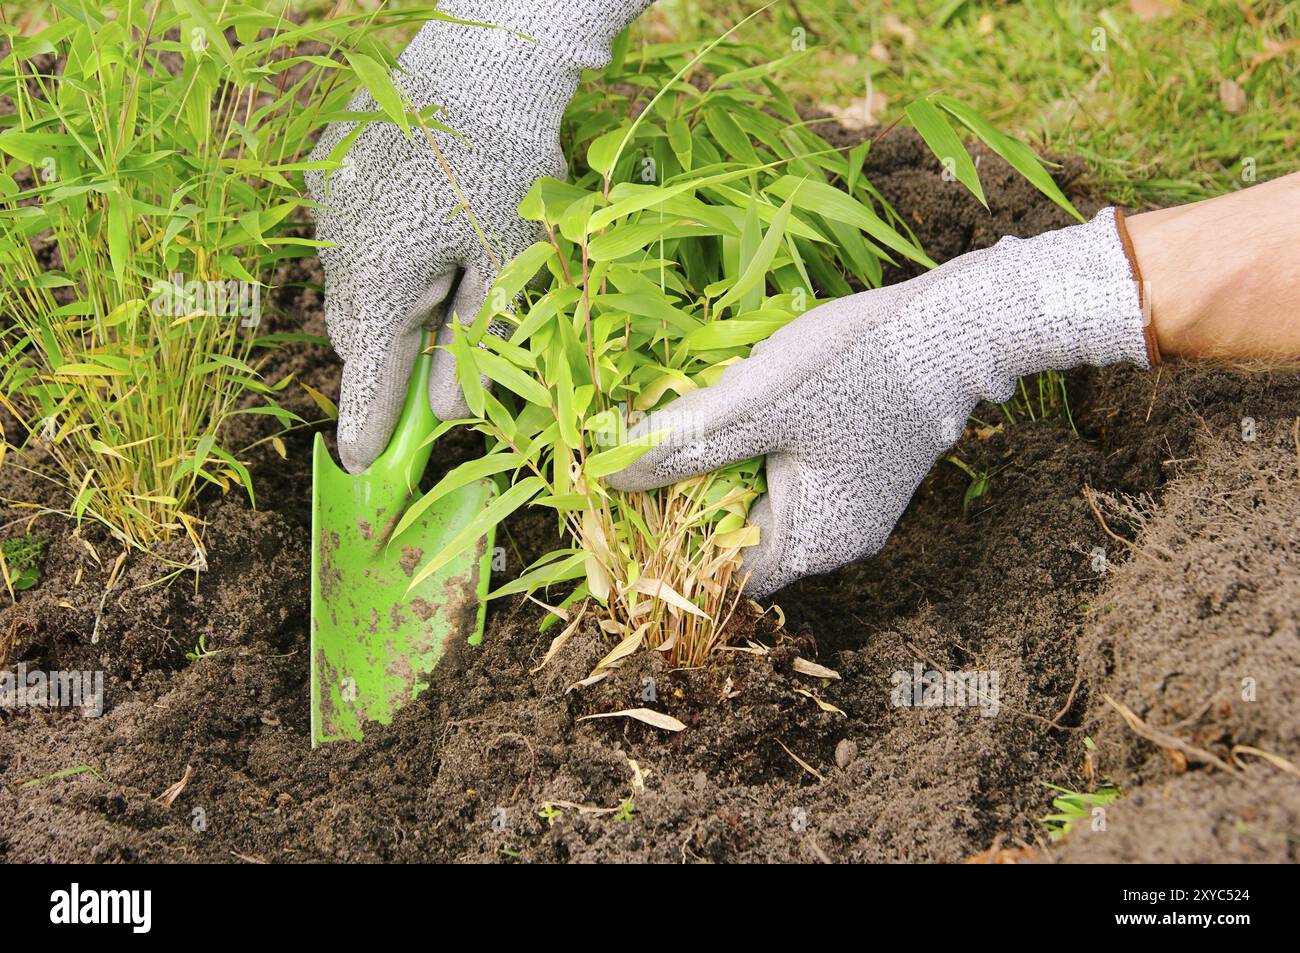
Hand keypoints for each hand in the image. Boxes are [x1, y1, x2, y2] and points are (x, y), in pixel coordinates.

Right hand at [306, 1, 647, 471]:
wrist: (479, 64)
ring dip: (385, 299)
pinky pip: (344, 239)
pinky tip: (418, 218)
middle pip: (356, 334)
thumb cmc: (505, 172)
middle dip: (393, 352)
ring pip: (348, 287)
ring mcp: (324, 208)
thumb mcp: (505, 269)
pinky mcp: (325, 175)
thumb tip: (447, 413)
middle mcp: (338, 247)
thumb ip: (472, 346)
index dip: (367, 425)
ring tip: (441, 261)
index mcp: (382, 279)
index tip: (360, 466)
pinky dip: (375, 251)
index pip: (368, 375)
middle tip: (441, 346)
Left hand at [608, 208, 1151, 595]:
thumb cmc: (856, 366)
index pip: (721, 573)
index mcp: (814, 542)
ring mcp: (856, 508)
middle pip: (742, 540)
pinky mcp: (864, 473)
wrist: (959, 325)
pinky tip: (746, 416)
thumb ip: (685, 442)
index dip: (672, 543)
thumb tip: (614, 474)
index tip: (633, 501)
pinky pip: (794, 481)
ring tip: (695, 429)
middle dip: (695, 501)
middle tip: (654, 455)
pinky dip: (761, 457)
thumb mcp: (757, 402)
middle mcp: (838, 541)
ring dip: (726, 474)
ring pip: (766, 505)